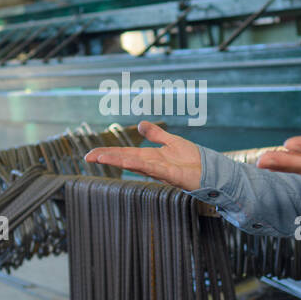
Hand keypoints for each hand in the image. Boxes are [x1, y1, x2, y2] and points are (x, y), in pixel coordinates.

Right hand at [82, 121, 202, 190]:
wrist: (212, 171)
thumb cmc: (194, 160)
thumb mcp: (172, 142)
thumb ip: (157, 134)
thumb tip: (141, 124)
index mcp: (150, 157)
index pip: (125, 153)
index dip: (109, 152)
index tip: (92, 153)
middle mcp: (152, 165)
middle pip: (126, 159)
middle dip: (107, 157)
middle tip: (89, 156)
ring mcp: (160, 171)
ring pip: (135, 164)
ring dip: (118, 160)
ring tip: (101, 157)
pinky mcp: (172, 175)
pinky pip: (154, 169)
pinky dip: (141, 165)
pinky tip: (129, 161)